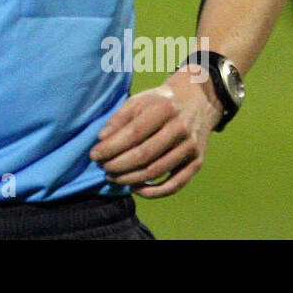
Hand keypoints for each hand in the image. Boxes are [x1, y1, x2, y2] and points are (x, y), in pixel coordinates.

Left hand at [89, 66, 223, 197]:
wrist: (198, 100)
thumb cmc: (160, 101)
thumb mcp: (139, 100)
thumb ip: (119, 118)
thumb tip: (101, 140)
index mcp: (164, 109)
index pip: (133, 134)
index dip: (111, 148)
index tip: (94, 155)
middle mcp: (180, 128)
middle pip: (144, 155)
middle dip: (117, 165)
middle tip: (102, 168)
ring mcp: (191, 147)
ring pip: (156, 171)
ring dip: (130, 179)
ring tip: (112, 177)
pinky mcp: (197, 162)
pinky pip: (175, 184)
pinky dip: (153, 192)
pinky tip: (135, 188)